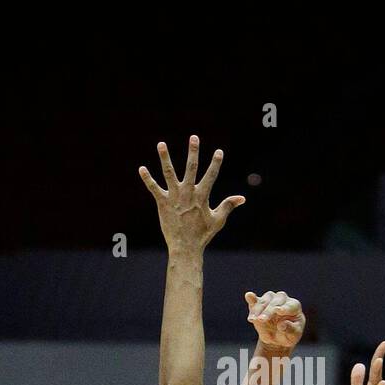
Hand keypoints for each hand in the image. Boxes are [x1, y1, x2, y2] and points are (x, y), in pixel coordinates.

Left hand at [139, 135, 243, 251]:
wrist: (185, 247)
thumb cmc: (202, 235)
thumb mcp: (218, 220)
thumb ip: (228, 206)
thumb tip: (242, 198)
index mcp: (202, 196)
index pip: (211, 175)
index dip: (215, 163)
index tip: (218, 151)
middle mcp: (188, 193)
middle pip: (191, 168)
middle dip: (193, 152)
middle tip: (194, 137)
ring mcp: (174, 197)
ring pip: (169, 173)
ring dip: (165, 157)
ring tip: (161, 143)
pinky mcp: (162, 203)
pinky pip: (153, 188)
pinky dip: (147, 179)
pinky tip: (141, 169)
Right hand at [244, 291, 304, 355]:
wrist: (277, 338)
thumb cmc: (288, 335)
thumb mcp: (293, 336)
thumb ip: (290, 330)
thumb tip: (282, 325)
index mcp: (294, 306)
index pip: (290, 305)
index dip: (285, 308)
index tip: (278, 310)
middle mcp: (283, 300)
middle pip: (276, 301)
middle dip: (268, 311)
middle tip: (262, 319)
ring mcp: (270, 300)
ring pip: (264, 300)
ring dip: (258, 309)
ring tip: (252, 319)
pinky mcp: (258, 304)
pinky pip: (255, 299)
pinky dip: (251, 298)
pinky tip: (248, 296)